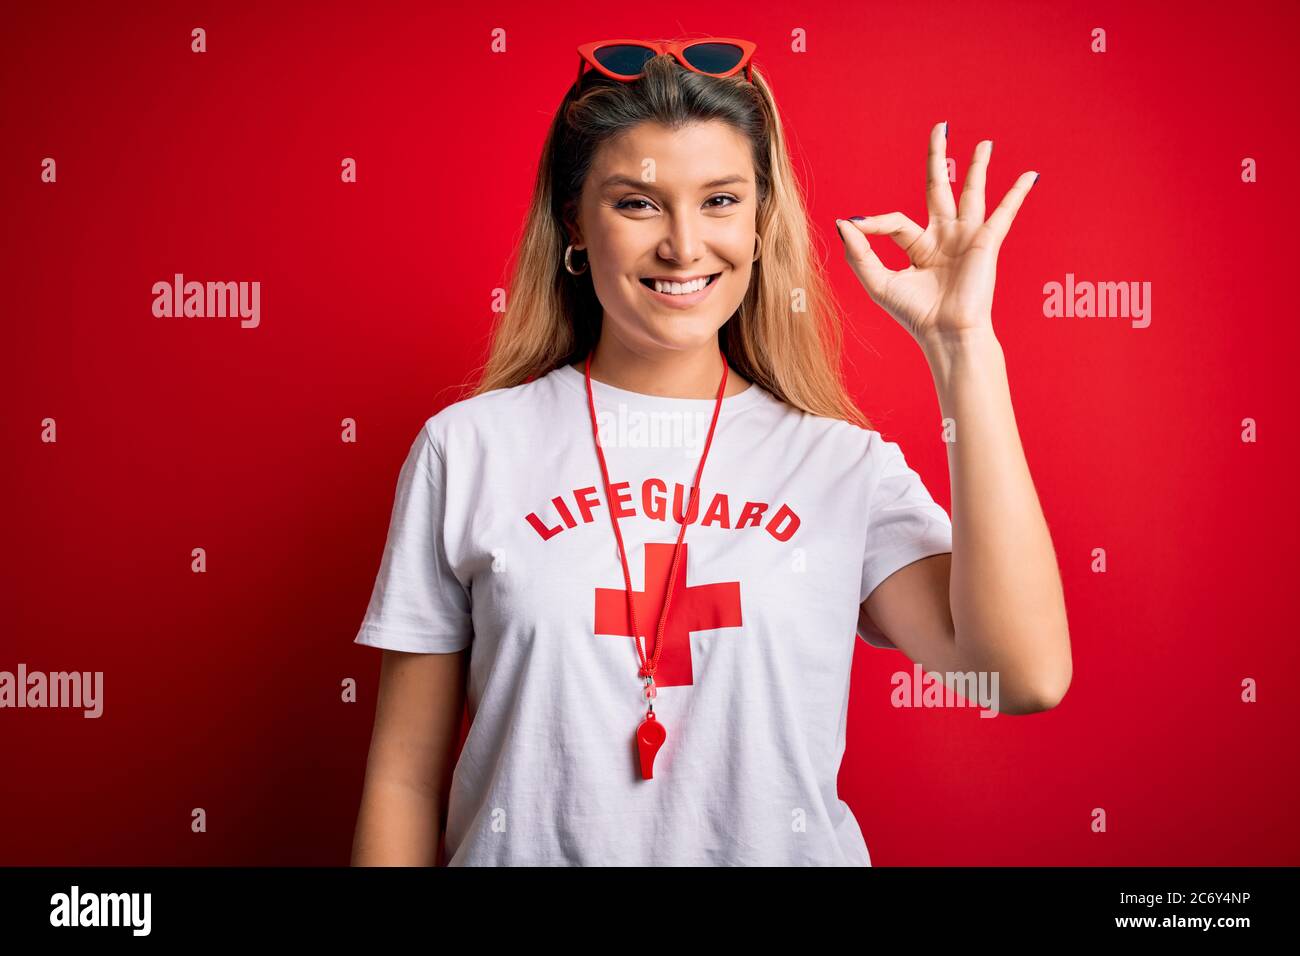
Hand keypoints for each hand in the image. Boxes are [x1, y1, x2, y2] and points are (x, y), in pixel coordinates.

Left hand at [835, 121, 1036, 348]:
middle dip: (939, 158)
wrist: (945, 334)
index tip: (857, 226)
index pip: (896, 220)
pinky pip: (1005, 213)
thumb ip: (859, 252)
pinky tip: (1029, 176)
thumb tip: (844, 221)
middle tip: (940, 128)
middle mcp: (944, 238)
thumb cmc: (914, 315)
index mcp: (920, 247)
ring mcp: (967, 238)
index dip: (875, 221)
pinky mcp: (986, 242)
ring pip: (972, 193)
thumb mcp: (878, 282)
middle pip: (939, 187)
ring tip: (984, 143)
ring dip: (977, 167)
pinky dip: (1017, 194)